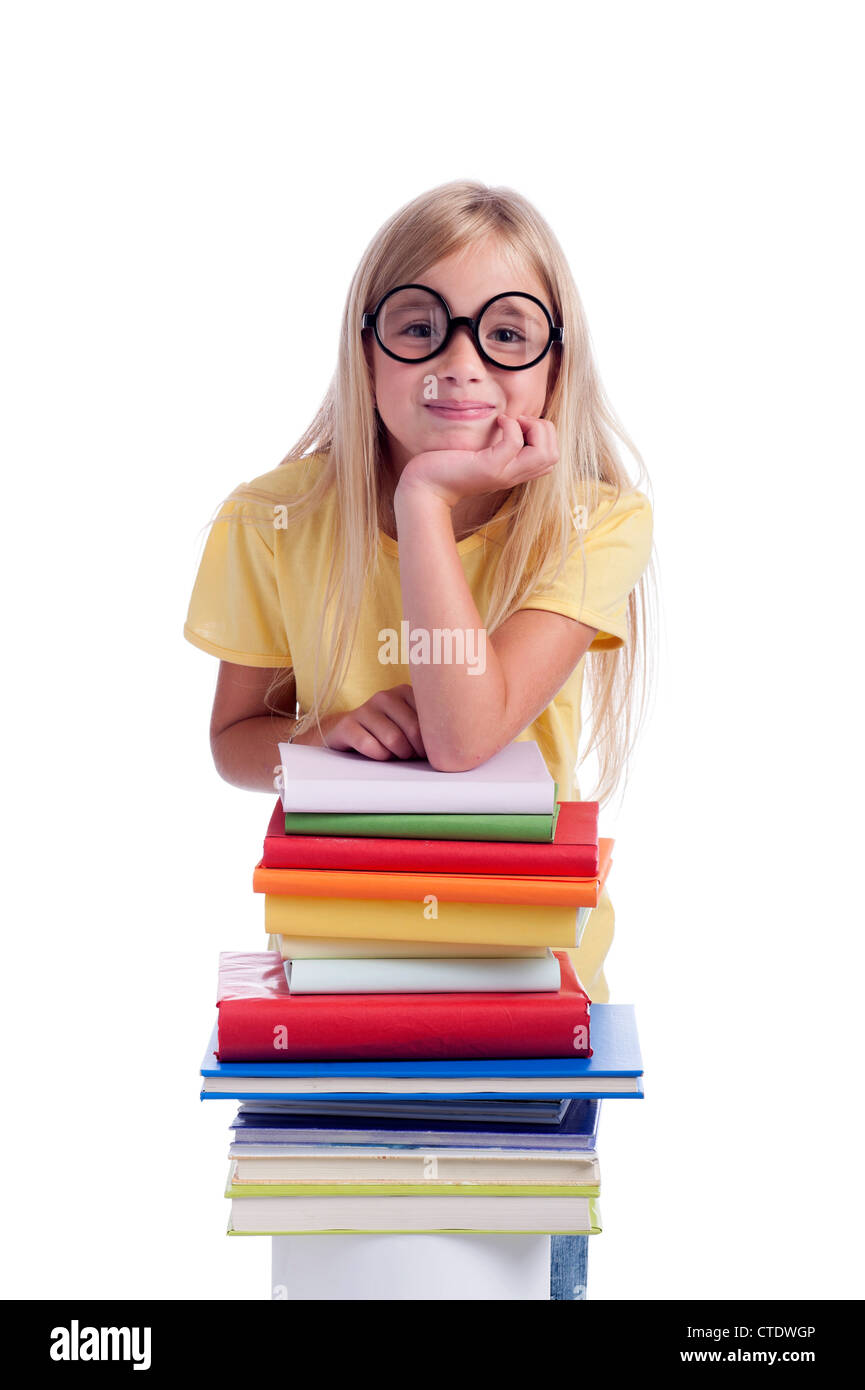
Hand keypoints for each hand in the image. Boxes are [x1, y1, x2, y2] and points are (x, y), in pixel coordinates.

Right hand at [317, 684, 425, 760]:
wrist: (349, 734)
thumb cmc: (389, 733)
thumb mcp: (412, 725)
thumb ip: (431, 725)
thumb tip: (453, 742)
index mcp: (405, 692)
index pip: (431, 719)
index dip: (433, 741)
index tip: (427, 747)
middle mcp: (384, 696)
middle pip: (415, 731)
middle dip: (417, 750)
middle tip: (412, 755)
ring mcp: (364, 709)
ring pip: (394, 740)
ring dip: (398, 754)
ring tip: (396, 754)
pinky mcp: (347, 725)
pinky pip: (370, 745)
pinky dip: (379, 756)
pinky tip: (379, 754)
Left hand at [398, 413, 558, 509]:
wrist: (425, 487)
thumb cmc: (448, 466)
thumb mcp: (480, 453)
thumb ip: (497, 443)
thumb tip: (511, 420)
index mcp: (515, 471)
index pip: (551, 457)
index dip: (544, 435)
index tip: (520, 425)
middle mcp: (514, 475)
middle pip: (554, 455)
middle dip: (544, 429)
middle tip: (518, 422)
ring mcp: (503, 473)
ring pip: (545, 453)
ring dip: (534, 428)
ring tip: (512, 422)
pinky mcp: (488, 468)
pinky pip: (514, 443)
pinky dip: (511, 425)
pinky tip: (497, 421)